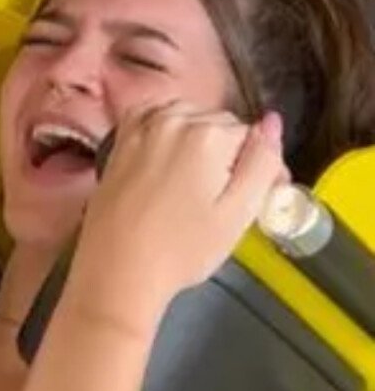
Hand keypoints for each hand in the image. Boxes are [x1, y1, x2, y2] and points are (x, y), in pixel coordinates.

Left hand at [68, 102, 287, 327]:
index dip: (259, 166)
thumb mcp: (238, 213)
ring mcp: (141, 128)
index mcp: (209, 134)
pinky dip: (163, 129)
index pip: (252, 136)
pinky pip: (151, 117)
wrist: (116, 273)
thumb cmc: (181, 250)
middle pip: (220, 124)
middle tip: (224, 196)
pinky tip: (166, 158)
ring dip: (197, 141)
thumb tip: (273, 122)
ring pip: (187, 118)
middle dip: (229, 153)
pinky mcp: (119, 142)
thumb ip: (262, 162)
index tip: (257, 195)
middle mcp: (173, 119)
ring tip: (194, 183)